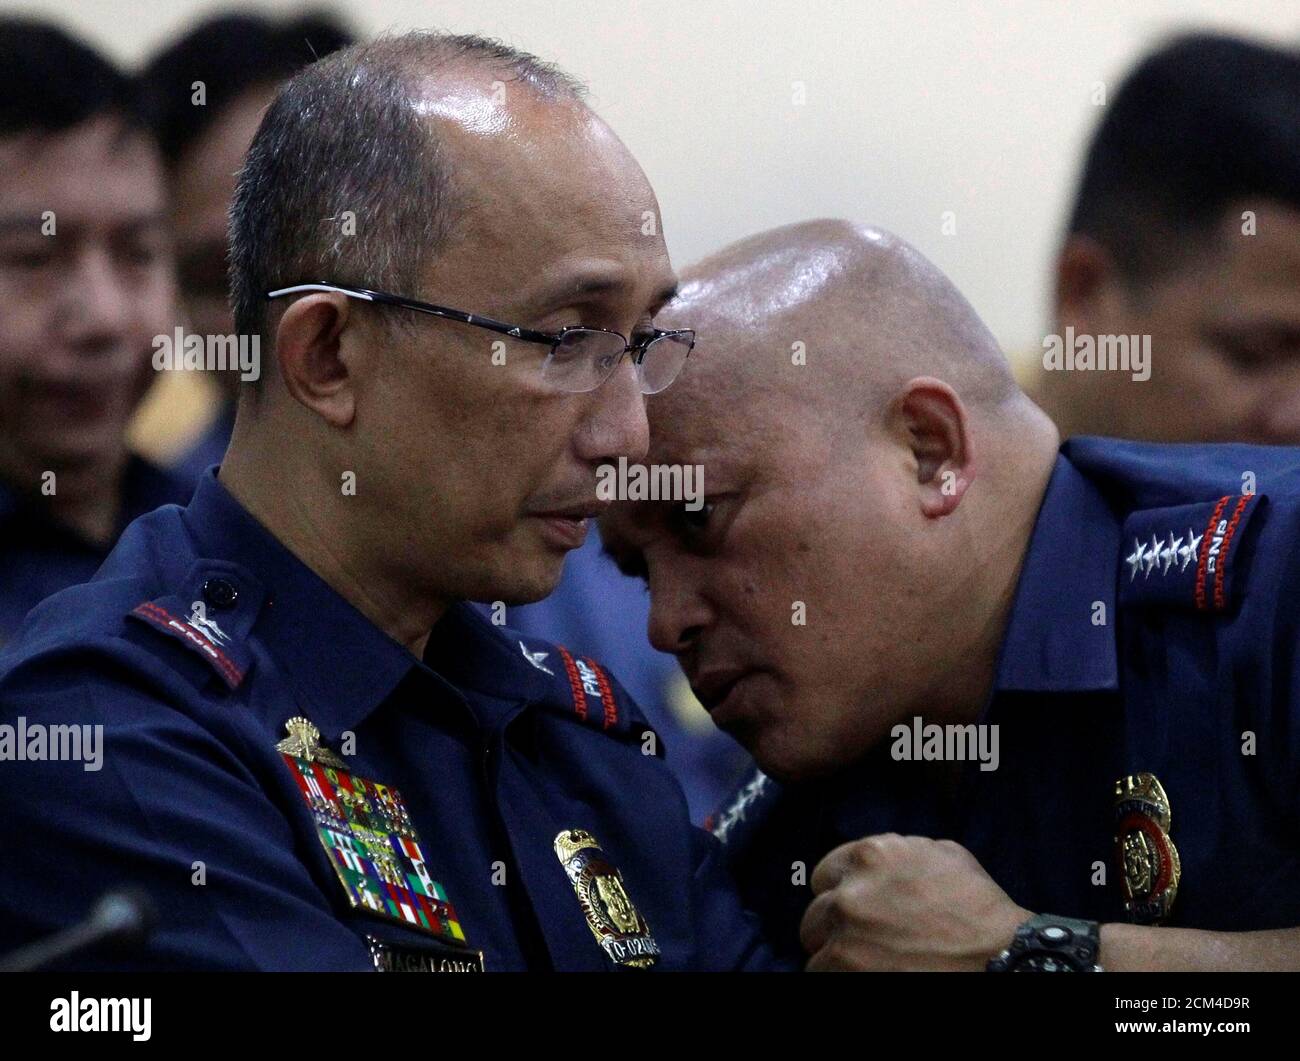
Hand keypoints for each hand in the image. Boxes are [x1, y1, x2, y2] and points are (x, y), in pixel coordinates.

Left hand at [800, 833, 1030, 970]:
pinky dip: (841, 975)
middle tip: (863, 940)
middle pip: (816, 912)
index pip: (827, 873)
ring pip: (816, 946)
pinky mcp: (845, 969)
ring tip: (868, 962)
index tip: (855, 908)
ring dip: (837, 954)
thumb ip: (901, 851)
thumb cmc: (978, 908)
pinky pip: (820, 973)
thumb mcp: (943, 854)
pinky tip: (868, 975)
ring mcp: (845, 934)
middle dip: (836, 925)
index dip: (842, 892)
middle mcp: (851, 892)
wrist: (1000, 956)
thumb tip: (878, 861)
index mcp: (871, 855)